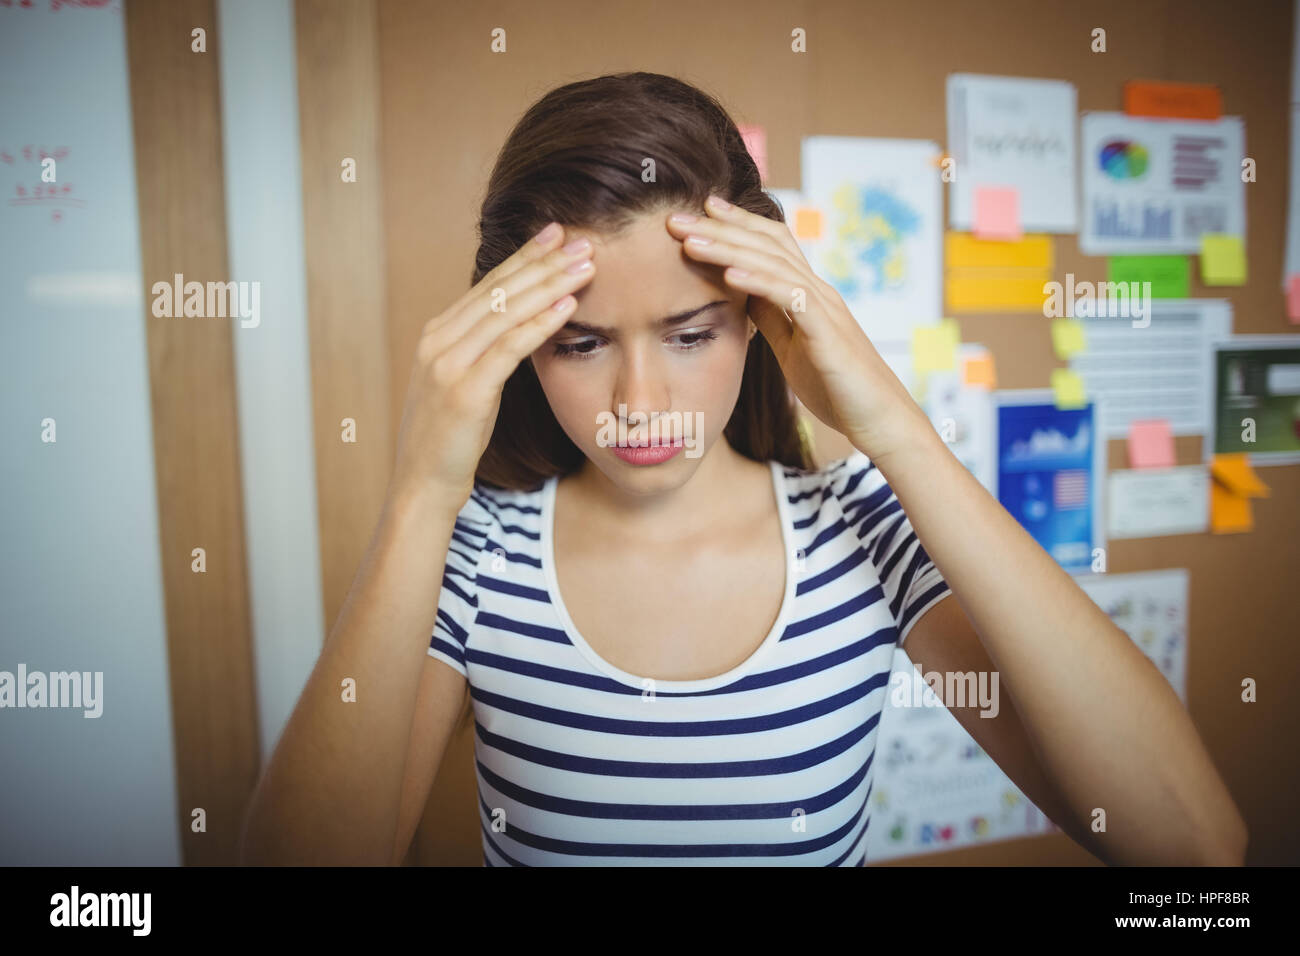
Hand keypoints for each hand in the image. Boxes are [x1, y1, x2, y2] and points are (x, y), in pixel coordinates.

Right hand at [388, 223, 596, 513]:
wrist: (422, 486)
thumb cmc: (450, 441)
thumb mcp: (463, 385)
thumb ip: (481, 353)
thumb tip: (516, 327)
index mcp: (437, 336)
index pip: (489, 285)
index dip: (525, 257)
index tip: (557, 234)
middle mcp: (438, 341)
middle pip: (499, 289)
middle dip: (544, 261)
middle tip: (582, 238)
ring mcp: (448, 364)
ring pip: (506, 311)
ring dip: (550, 284)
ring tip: (585, 264)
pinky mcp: (465, 391)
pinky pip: (509, 347)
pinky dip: (540, 323)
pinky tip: (568, 306)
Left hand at [665, 195, 929, 461]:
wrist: (880, 419)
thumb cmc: (838, 388)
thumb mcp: (793, 347)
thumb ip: (771, 317)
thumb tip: (740, 292)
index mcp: (809, 294)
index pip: (772, 244)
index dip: (737, 224)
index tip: (702, 209)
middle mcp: (818, 292)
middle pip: (767, 245)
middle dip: (721, 227)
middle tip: (677, 216)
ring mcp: (824, 309)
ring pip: (774, 265)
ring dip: (729, 249)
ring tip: (691, 240)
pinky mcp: (827, 334)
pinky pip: (790, 299)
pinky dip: (757, 282)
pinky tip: (728, 274)